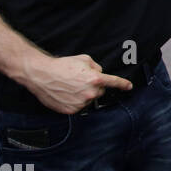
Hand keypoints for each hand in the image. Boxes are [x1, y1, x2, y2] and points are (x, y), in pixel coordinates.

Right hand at [20, 53, 134, 114]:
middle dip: (93, 86)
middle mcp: (90, 93)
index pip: (113, 82)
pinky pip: (79, 106)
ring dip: (83, 94)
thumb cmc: (62, 65)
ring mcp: (81, 103)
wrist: (41, 74)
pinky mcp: (71, 110)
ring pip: (89, 99)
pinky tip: (66, 93)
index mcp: (95, 79)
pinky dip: (75, 101)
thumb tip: (100, 74)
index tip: (129, 86)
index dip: (123, 84)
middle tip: (79, 80)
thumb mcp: (84, 59)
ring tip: (69, 86)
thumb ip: (96, 67)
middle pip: (100, 91)